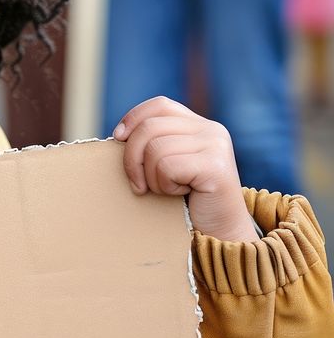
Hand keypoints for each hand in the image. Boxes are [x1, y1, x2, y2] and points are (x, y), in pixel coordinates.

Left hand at [112, 97, 257, 241]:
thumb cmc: (187, 200)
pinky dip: (164, 185)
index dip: (133, 118)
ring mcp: (216, 146)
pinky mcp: (215, 166)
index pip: (159, 105)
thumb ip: (155, 142)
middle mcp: (211, 130)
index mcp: (200, 125)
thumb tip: (119, 134)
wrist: (220, 233)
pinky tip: (181, 193)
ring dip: (152, 177)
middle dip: (132, 158)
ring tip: (167, 189)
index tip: (118, 139)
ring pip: (155, 148)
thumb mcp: (169, 162)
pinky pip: (167, 166)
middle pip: (149, 127)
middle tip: (139, 184)